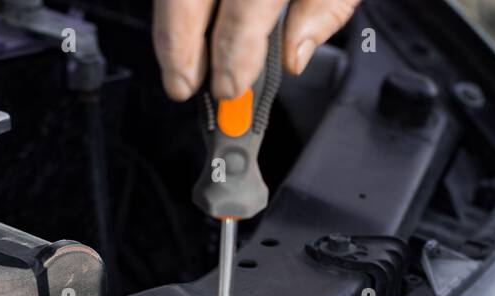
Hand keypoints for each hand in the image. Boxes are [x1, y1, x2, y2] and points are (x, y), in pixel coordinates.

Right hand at [154, 0, 361, 101]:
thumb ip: (325, 9)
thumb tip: (293, 56)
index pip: (245, 5)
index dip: (232, 53)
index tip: (229, 87)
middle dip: (179, 47)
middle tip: (184, 86)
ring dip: (169, 25)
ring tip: (179, 62)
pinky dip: (172, 2)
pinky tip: (181, 22)